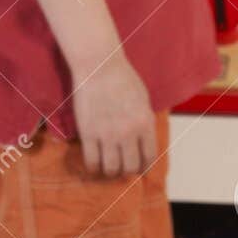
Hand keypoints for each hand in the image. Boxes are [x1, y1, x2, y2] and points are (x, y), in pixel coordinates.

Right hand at [71, 51, 157, 176]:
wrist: (99, 66)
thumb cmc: (123, 78)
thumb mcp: (144, 100)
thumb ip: (144, 121)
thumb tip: (144, 139)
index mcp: (145, 124)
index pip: (149, 157)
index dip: (145, 167)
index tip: (140, 169)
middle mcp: (128, 133)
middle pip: (131, 166)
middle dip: (128, 171)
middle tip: (123, 168)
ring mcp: (107, 135)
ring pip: (111, 168)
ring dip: (111, 172)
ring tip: (108, 167)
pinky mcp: (88, 134)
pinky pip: (92, 161)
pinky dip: (94, 167)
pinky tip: (94, 165)